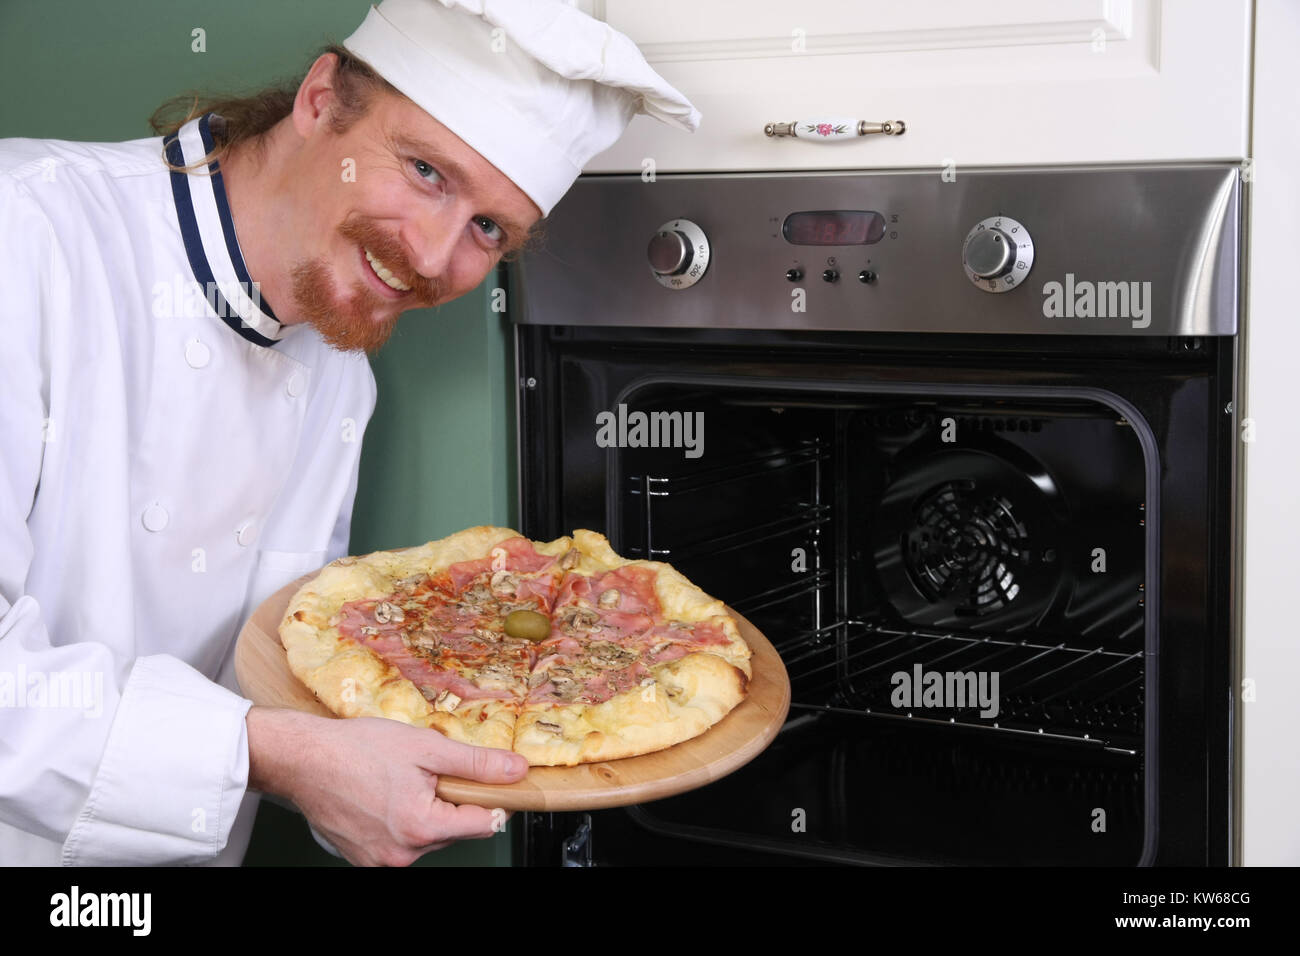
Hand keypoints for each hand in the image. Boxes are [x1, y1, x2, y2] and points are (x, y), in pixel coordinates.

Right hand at [247, 707, 527, 865]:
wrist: (302, 759)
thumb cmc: (357, 749)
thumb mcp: (427, 747)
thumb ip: (476, 764)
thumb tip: (516, 771)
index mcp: (422, 827)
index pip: (486, 823)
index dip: (493, 798)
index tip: (487, 780)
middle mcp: (402, 855)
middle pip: (456, 831)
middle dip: (452, 802)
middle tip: (428, 771)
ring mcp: (380, 861)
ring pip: (429, 837)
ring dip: (426, 812)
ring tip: (400, 782)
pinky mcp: (364, 860)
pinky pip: (401, 843)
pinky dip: (402, 821)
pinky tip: (384, 797)